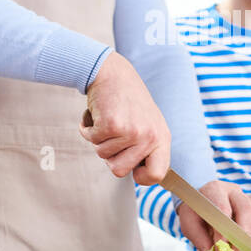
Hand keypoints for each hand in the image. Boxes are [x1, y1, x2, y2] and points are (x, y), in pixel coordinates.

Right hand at [81, 52, 170, 184]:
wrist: (113, 73)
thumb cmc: (128, 100)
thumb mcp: (148, 124)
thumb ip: (148, 148)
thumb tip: (143, 176)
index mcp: (162, 138)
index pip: (157, 174)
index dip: (141, 177)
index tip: (133, 169)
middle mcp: (149, 136)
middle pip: (120, 171)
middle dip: (110, 156)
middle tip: (114, 136)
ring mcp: (131, 131)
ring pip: (103, 155)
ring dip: (99, 139)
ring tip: (108, 120)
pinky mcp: (111, 124)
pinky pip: (91, 140)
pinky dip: (88, 128)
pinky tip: (97, 115)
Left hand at [177, 180, 250, 250]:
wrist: (201, 201)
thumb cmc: (194, 211)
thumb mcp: (189, 221)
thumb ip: (197, 235)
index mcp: (214, 190)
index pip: (223, 207)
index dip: (223, 227)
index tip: (220, 245)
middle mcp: (233, 192)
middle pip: (245, 209)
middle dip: (242, 234)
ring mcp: (244, 201)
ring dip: (248, 241)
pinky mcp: (249, 213)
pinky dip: (250, 243)